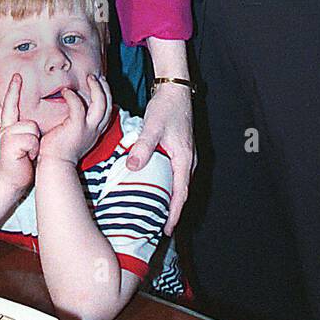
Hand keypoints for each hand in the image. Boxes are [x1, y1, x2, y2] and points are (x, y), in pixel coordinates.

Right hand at [0, 73, 39, 190]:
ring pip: (32, 129)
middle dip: (34, 138)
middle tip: (27, 152)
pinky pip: (31, 140)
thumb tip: (33, 124)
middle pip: (31, 122)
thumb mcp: (23, 143)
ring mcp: (6, 136)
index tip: (17, 75)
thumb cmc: (20, 163)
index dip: (13, 90)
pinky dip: (32, 151)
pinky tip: (25, 158)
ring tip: (26, 155)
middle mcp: (6, 129)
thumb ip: (26, 131)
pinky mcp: (9, 145)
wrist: (10, 181)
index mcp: (9, 127)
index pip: (10, 105)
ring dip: (34, 145)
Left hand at [38, 73, 112, 165]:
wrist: (55, 164)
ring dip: (96, 88)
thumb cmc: (60, 149)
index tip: (100, 83)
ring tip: (89, 77)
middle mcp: (95, 129)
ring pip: (100, 103)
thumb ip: (78, 121)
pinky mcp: (76, 127)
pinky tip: (65, 91)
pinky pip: (78, 106)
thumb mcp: (75, 133)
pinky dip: (72, 96)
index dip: (106, 95)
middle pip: (108, 104)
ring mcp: (88, 128)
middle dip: (105, 88)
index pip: (108, 110)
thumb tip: (73, 105)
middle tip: (97, 76)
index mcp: (95, 130)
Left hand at [128, 82, 194, 233]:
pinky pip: (175, 175)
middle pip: (181, 192)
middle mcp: (188, 160)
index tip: (166, 230)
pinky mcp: (179, 150)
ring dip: (169, 199)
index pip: (180, 193)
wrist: (174, 89)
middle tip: (157, 228)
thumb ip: (143, 146)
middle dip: (172, 211)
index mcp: (184, 158)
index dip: (174, 213)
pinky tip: (154, 188)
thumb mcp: (153, 126)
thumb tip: (132, 167)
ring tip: (156, 213)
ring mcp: (185, 155)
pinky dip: (167, 186)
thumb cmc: (166, 107)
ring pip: (178, 184)